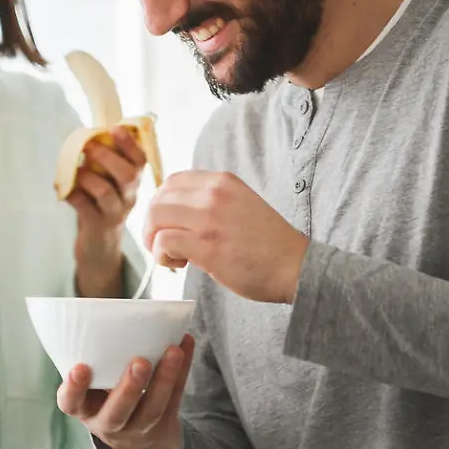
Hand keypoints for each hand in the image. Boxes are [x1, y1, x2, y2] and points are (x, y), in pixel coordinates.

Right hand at [58, 334, 194, 448]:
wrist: (137, 442)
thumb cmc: (107, 399)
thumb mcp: (91, 390)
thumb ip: (94, 363)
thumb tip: (99, 315)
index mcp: (84, 409)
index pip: (71, 403)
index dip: (74, 388)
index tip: (79, 368)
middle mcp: (108, 422)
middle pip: (117, 413)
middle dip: (129, 388)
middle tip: (139, 363)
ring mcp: (138, 427)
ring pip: (153, 408)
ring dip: (164, 378)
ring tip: (173, 351)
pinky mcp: (165, 422)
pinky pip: (175, 397)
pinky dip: (182, 371)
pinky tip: (185, 345)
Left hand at [69, 126, 146, 289]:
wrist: (99, 245)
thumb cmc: (99, 204)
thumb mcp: (106, 180)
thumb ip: (102, 160)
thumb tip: (88, 133)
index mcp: (132, 181)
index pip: (140, 160)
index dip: (129, 143)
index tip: (114, 128)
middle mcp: (129, 196)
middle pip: (128, 175)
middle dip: (107, 157)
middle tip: (89, 146)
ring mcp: (115, 212)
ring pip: (106, 191)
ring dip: (87, 177)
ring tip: (76, 172)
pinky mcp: (97, 225)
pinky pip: (85, 207)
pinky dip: (73, 195)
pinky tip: (66, 192)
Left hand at [144, 170, 308, 303]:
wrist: (296, 267)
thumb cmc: (268, 244)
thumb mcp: (240, 204)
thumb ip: (211, 201)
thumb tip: (175, 212)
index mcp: (222, 181)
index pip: (172, 181)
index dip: (161, 204)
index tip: (168, 223)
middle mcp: (213, 194)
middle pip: (158, 199)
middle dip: (152, 224)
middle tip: (163, 243)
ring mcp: (209, 218)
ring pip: (155, 218)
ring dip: (154, 240)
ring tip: (172, 255)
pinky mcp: (206, 245)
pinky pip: (163, 242)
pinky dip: (161, 255)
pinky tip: (178, 263)